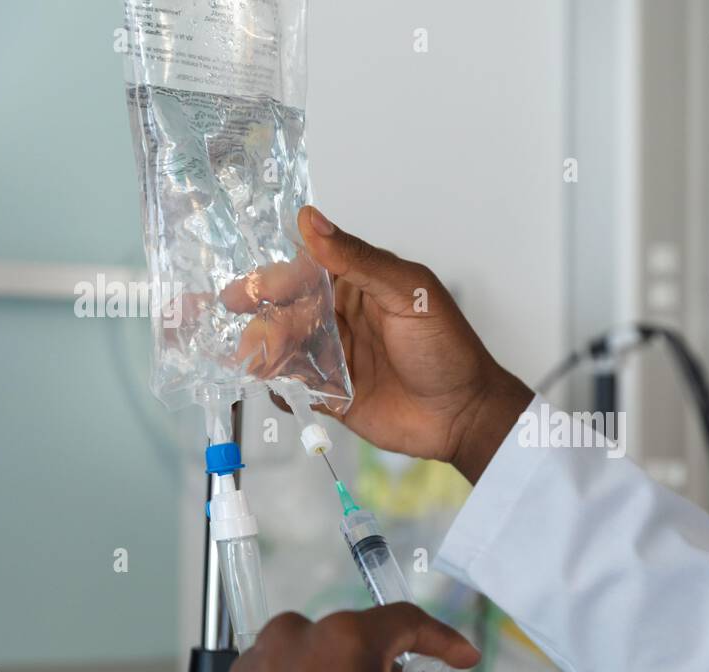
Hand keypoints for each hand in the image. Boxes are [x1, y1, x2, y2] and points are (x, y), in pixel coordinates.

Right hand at [225, 206, 532, 482]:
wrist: (464, 414)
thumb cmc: (447, 348)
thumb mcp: (407, 292)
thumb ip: (359, 259)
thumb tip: (312, 220)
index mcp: (358, 285)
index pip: (306, 272)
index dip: (276, 277)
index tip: (254, 287)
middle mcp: (342, 318)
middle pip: (287, 310)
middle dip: (263, 316)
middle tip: (244, 327)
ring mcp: (336, 357)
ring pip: (285, 348)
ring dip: (267, 351)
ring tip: (258, 358)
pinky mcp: (332, 395)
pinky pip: (295, 388)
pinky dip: (280, 387)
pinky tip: (276, 387)